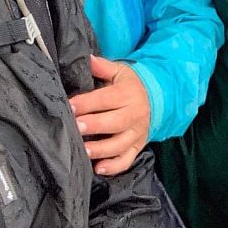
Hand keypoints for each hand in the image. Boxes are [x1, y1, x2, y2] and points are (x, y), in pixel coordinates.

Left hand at [68, 55, 151, 175]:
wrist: (158, 98)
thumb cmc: (131, 85)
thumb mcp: (120, 71)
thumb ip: (103, 66)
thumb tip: (88, 58)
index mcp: (127, 94)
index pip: (106, 99)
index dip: (87, 103)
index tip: (70, 106)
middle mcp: (134, 115)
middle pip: (114, 123)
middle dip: (94, 126)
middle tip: (76, 127)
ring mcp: (137, 133)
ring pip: (120, 145)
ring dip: (101, 150)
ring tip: (84, 151)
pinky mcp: (137, 147)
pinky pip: (127, 160)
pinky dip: (114, 167)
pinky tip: (98, 168)